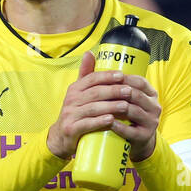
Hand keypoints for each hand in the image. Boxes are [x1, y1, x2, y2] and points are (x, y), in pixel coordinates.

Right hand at [47, 51, 161, 160]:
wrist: (61, 137)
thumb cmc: (75, 113)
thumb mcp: (78, 93)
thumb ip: (85, 75)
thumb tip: (89, 53)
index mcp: (74, 89)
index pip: (92, 78)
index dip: (107, 76)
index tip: (122, 76)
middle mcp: (71, 100)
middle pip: (95, 93)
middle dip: (113, 91)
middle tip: (129, 91)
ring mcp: (70, 115)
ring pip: (93, 108)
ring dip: (110, 106)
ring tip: (125, 106)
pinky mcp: (71, 129)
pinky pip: (86, 124)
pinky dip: (99, 122)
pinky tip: (111, 120)